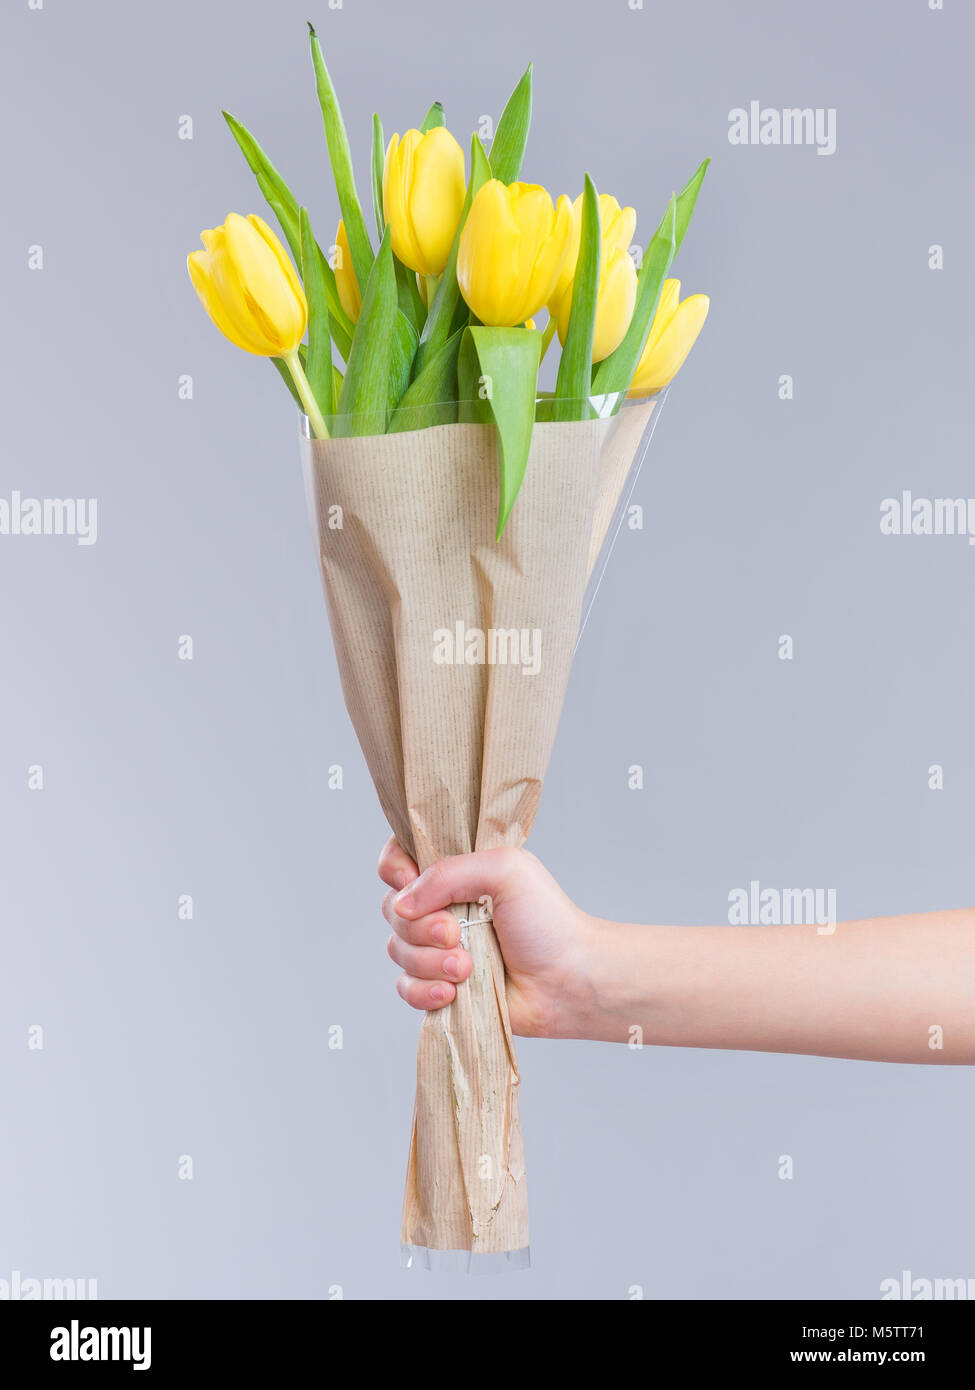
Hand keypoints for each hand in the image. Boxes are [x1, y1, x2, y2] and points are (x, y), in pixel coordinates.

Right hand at [378, 838, 595, 1037]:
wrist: (567, 980)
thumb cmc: (546, 921)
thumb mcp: (504, 870)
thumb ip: (447, 873)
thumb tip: (403, 903)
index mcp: (454, 872)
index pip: (397, 858)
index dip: (394, 871)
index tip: (410, 882)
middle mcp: (440, 907)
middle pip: (393, 909)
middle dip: (421, 926)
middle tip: (457, 933)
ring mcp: (437, 948)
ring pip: (397, 950)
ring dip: (430, 962)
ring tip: (468, 968)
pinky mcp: (440, 985)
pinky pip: (405, 988)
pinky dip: (424, 991)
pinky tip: (453, 992)